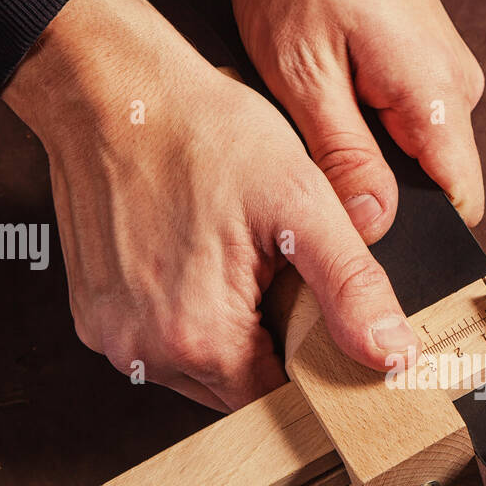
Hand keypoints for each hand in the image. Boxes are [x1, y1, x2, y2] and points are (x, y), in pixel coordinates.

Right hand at [3, 0, 417, 409]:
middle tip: (272, 273)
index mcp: (200, 337)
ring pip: (195, 369)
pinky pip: (155, 342)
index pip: (277, 397)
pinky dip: (184, 316)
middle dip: (265, 345)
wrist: (110, 89)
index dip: (307, 365)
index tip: (315, 321)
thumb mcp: (300, 203)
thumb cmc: (199, 133)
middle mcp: (145, 351)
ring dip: (224, 333)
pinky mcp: (92, 316)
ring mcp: (111, 336)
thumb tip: (392, 351)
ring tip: (231, 262)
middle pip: (234, 388)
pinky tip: (195, 262)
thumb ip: (351, 286)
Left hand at [232, 0, 484, 241]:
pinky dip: (373, 126)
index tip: (373, 236)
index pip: (463, 199)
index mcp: (436, 91)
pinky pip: (411, 122)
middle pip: (437, 182)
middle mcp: (457, 86)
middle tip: (324, 156)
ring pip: (420, 153)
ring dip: (373, 153)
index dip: (422, 231)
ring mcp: (446, 74)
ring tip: (325, 112)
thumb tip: (374, 225)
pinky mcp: (428, 65)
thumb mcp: (304, 77)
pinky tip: (338, 95)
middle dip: (385, 191)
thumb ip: (344, 158)